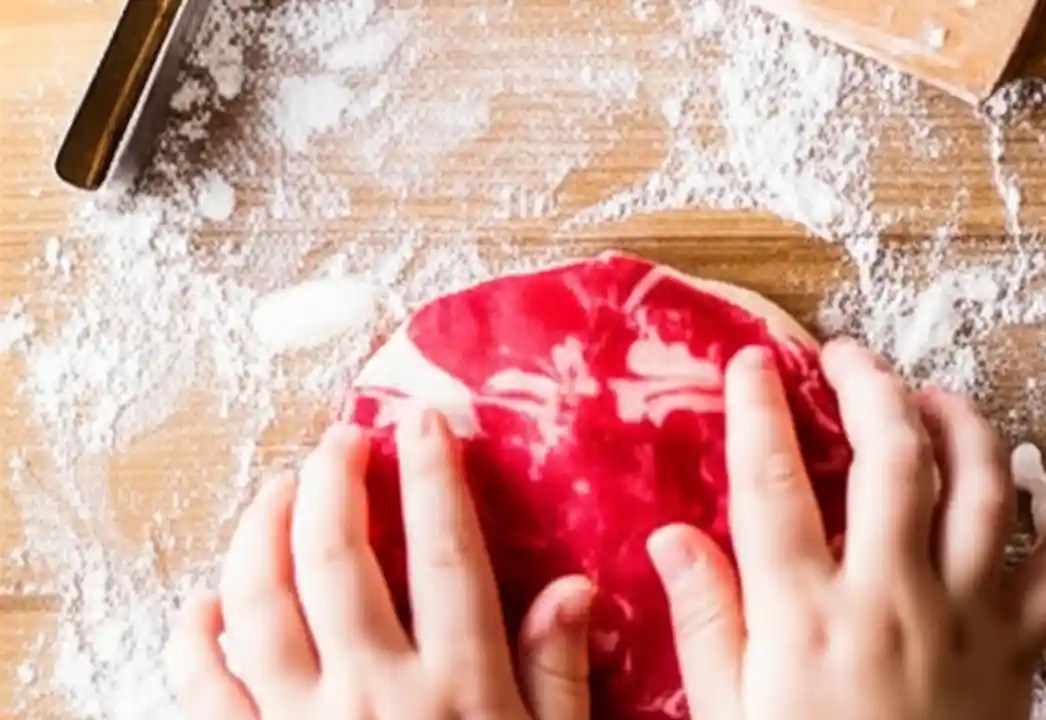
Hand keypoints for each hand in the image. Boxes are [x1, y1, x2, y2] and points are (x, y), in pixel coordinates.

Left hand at [167, 413, 594, 719]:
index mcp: (459, 689)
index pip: (446, 554)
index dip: (434, 476)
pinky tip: (206, 603)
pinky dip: (196, 637)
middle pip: (335, 559)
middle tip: (340, 442)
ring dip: (260, 533)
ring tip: (277, 491)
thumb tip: (574, 588)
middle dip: (332, 482)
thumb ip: (558, 677)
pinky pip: (203, 690)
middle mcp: (374, 695)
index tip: (424, 422)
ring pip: (259, 605)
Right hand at [647, 340, 1045, 719]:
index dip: (759, 411)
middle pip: (890, 460)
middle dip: (870, 386)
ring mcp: (961, 621)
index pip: (772, 486)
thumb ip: (705, 620)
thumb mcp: (728, 712)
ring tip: (936, 397)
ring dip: (963, 425)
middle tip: (851, 357)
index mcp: (802, 616)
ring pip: (981, 492)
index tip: (753, 363)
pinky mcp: (1015, 652)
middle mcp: (888, 600)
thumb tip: (671, 538)